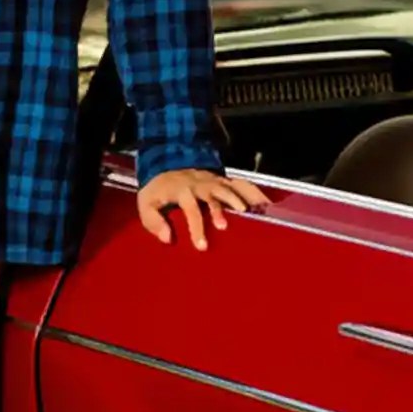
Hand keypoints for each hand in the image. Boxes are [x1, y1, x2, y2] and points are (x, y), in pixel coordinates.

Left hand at [137, 169, 270, 250]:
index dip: (196, 228)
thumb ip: (153, 222)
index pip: (190, 210)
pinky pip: (240, 184)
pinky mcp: (223, 180)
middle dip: (219, 211)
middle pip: (213, 196)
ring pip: (229, 188)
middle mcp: (200, 184)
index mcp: (181, 191)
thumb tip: (167, 238)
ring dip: (239, 199)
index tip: (202, 246)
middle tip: (225, 227)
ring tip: (249, 214)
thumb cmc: (158, 191)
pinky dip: (254, 192)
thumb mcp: (146, 205)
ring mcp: (213, 180)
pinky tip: (266, 204)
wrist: (166, 165)